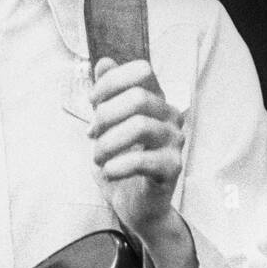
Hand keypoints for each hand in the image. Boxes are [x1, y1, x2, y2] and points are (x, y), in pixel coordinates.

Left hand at [87, 57, 185, 240]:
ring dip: (108, 143)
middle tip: (91, 135)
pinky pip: (144, 160)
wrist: (137, 205)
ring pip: (140, 126)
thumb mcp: (109, 126)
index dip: (112, 81)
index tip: (92, 101)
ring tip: (97, 157)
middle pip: (139, 97)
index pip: (143, 70)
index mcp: (156, 100)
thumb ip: (107, 95)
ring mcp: (175, 141)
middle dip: (105, 115)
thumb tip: (104, 62)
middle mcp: (170, 116)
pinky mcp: (173, 168)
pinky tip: (108, 172)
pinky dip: (118, 166)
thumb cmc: (123, 162)